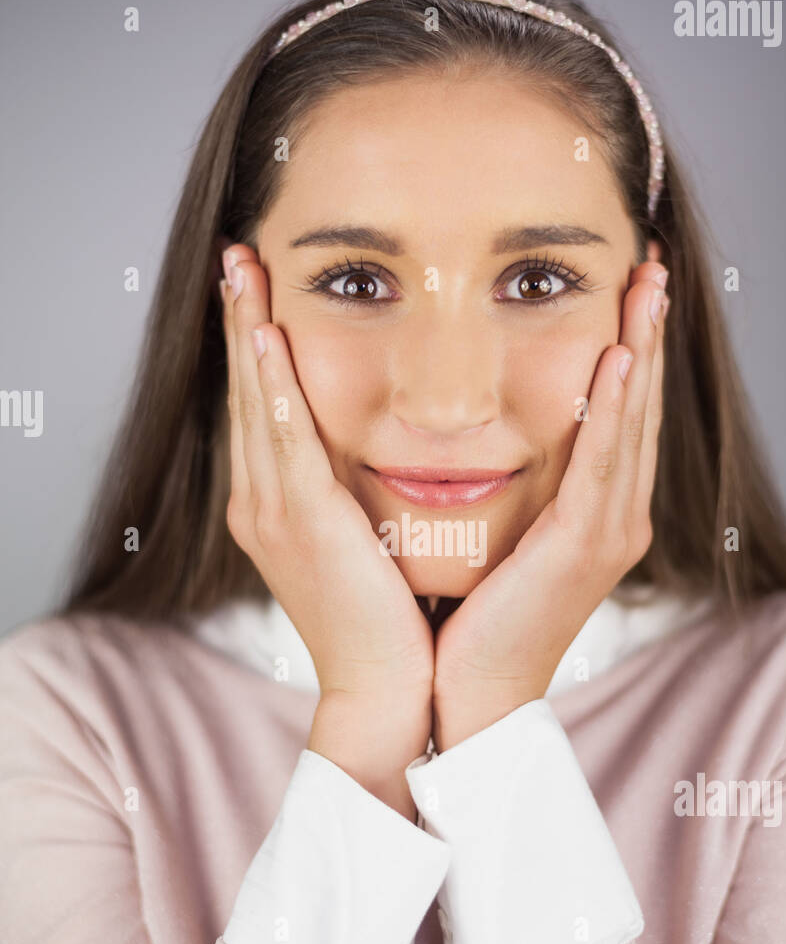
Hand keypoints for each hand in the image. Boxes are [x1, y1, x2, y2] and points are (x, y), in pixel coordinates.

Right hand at [221, 245, 433, 814]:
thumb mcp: (365, 544)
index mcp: (276, 506)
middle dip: (239, 320)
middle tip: (238, 254)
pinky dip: (270, 382)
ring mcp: (271, 511)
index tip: (256, 290)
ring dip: (245, 329)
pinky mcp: (298, 521)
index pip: (263, 408)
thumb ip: (357, 494)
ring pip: (255, 402)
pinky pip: (282, 435)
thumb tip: (380, 450)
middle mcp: (260, 502)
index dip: (253, 346)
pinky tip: (266, 333)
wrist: (387, 690)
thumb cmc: (388, 621)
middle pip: (246, 393)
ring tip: (242, 267)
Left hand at [432, 261, 668, 749]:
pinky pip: (602, 464)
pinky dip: (614, 409)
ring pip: (632, 424)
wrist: (465, 693)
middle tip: (651, 265)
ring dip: (642, 349)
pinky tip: (618, 358)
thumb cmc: (469, 617)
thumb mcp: (497, 534)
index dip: (630, 351)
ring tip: (648, 285)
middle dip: (647, 333)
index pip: (620, 416)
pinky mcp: (584, 548)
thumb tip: (477, 429)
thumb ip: (511, 484)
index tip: (627, 290)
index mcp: (595, 514)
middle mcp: (616, 518)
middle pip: (639, 408)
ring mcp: (609, 533)